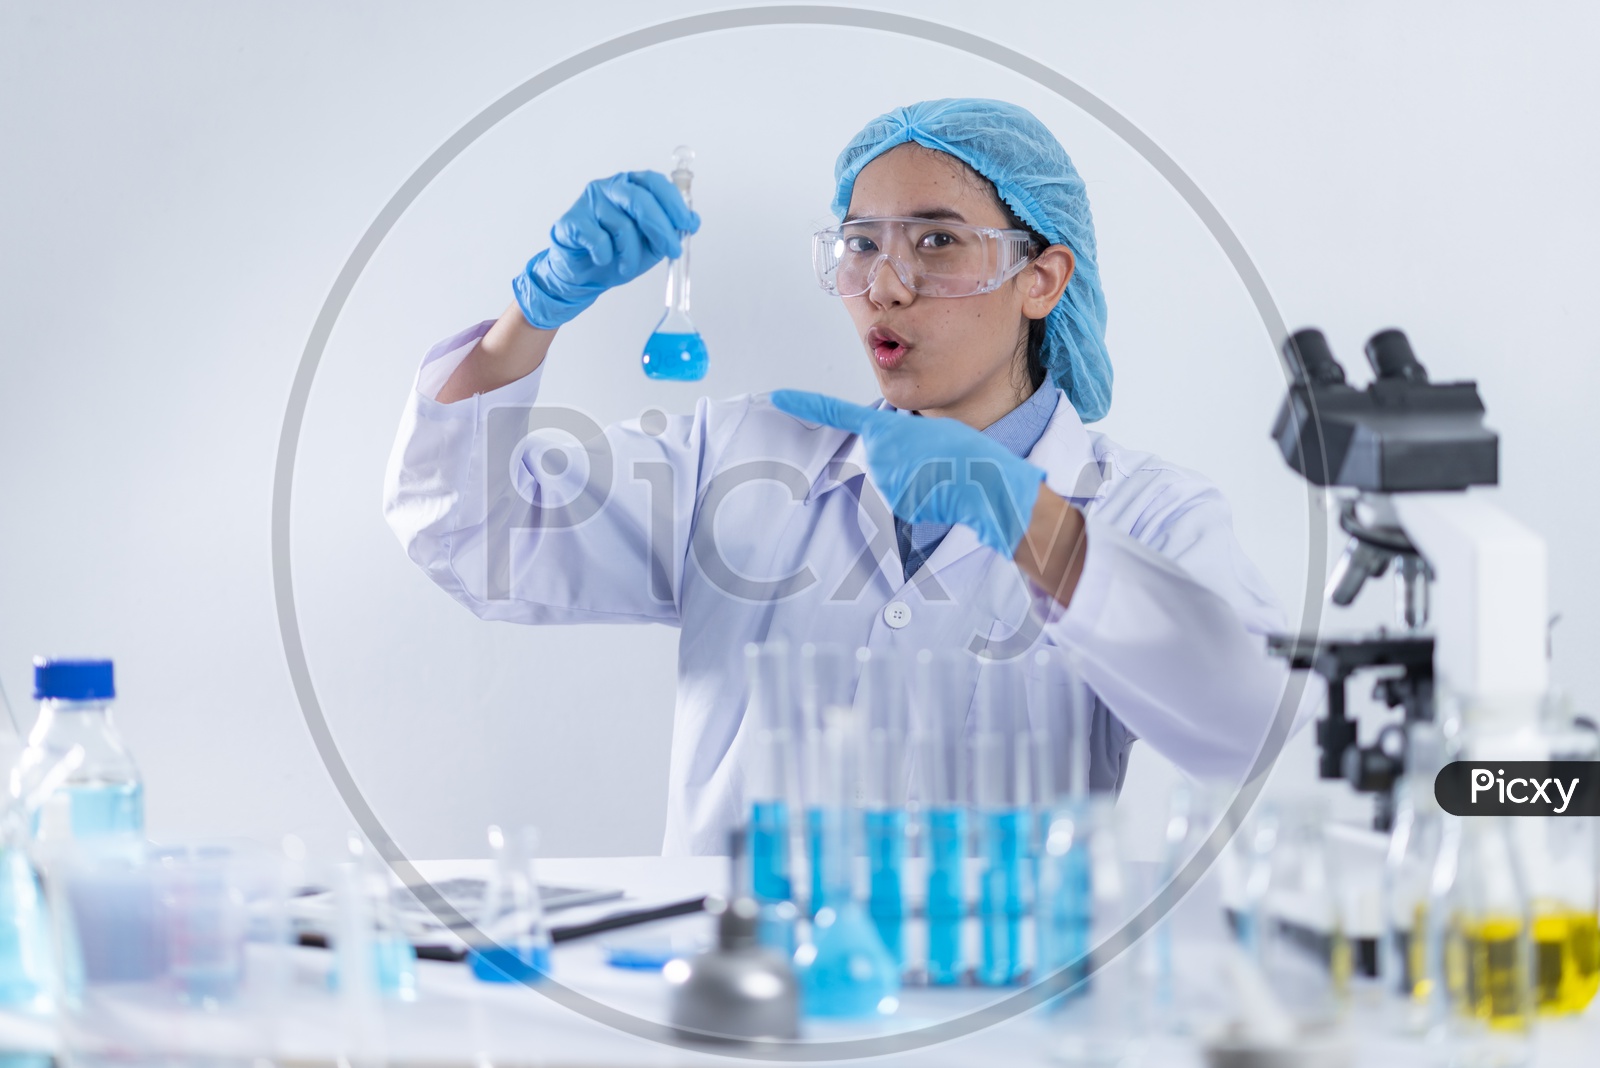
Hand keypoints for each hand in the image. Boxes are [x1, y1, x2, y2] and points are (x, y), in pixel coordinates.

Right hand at [512, 171, 699, 328]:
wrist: (584, 274)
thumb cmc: (618, 254)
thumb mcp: (652, 244)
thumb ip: (671, 230)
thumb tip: (693, 221)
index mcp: (631, 187)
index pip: (655, 183)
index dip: (674, 203)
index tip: (688, 224)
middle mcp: (609, 188)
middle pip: (640, 200)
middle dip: (661, 229)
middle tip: (673, 251)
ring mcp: (588, 202)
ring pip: (622, 225)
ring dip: (631, 253)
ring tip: (628, 267)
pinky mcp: (572, 221)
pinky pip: (599, 240)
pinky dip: (606, 256)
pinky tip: (603, 260)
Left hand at [770, 390, 1046, 557]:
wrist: (986, 483)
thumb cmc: (966, 453)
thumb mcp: (929, 433)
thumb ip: (901, 441)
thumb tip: (896, 464)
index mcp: (885, 427)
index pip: (836, 412)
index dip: (805, 404)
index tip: (778, 396)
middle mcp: (877, 453)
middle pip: (879, 458)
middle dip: (903, 462)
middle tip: (934, 460)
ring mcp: (884, 480)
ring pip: (892, 482)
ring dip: (915, 481)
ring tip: (940, 475)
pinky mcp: (895, 503)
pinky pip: (903, 500)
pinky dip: (921, 498)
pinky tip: (939, 493)